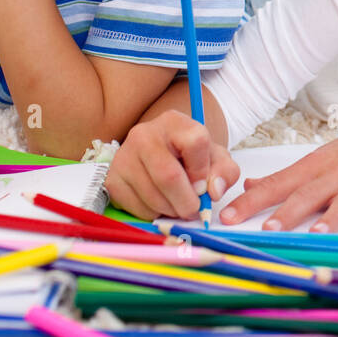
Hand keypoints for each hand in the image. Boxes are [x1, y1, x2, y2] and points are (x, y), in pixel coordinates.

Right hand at [104, 111, 239, 220]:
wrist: (159, 157)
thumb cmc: (190, 158)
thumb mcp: (215, 158)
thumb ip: (225, 172)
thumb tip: (212, 191)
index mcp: (174, 122)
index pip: (196, 142)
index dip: (203, 171)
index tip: (203, 185)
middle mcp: (144, 134)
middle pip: (169, 176)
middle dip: (186, 202)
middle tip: (193, 211)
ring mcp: (124, 156)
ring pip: (153, 196)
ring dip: (171, 211)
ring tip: (177, 206)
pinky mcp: (112, 179)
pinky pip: (137, 208)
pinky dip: (154, 214)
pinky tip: (159, 204)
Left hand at [219, 116, 337, 234]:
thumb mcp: (317, 160)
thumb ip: (284, 178)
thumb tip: (247, 186)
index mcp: (314, 169)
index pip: (277, 185)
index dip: (251, 202)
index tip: (228, 217)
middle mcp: (336, 176)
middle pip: (308, 195)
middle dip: (288, 213)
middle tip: (268, 230)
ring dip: (333, 217)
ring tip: (320, 232)